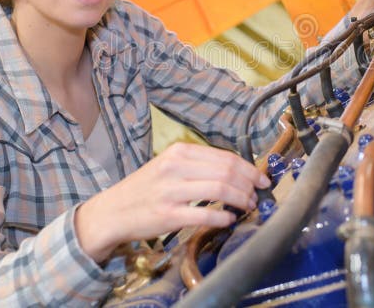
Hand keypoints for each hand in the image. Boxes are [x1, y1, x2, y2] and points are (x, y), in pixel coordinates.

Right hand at [74, 142, 269, 261]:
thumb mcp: (168, 166)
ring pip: (220, 190)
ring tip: (247, 206)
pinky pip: (205, 215)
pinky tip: (230, 220)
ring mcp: (171, 191)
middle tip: (258, 194)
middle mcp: (175, 167)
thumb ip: (198, 166)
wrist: (112, 211)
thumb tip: (235, 172)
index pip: (225, 157)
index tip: (261, 178)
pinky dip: (223, 218)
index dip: (249, 168)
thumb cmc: (144, 189)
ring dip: (241, 199)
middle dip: (249, 184)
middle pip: (227, 171)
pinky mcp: (167, 215)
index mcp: (178, 152)